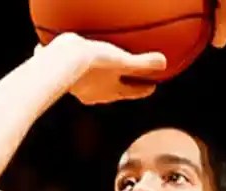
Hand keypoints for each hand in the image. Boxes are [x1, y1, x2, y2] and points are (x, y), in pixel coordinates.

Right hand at [38, 34, 167, 104]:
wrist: (61, 61)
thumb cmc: (93, 62)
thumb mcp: (122, 60)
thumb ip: (143, 63)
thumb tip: (164, 62)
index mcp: (112, 91)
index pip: (132, 91)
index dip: (143, 88)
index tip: (152, 86)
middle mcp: (96, 94)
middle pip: (114, 91)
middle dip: (123, 85)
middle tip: (131, 79)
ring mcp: (79, 89)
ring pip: (94, 85)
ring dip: (101, 80)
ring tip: (104, 72)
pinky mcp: (65, 80)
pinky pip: (77, 76)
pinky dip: (82, 71)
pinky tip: (79, 64)